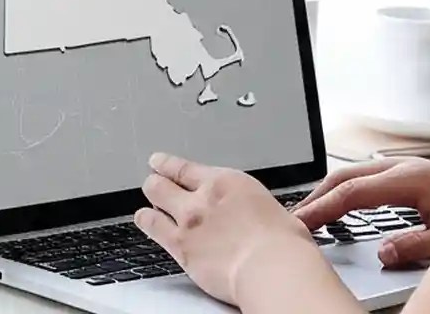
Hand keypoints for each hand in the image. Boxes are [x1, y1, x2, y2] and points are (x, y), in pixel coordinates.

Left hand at [134, 152, 327, 305]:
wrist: (273, 267)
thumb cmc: (283, 244)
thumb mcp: (273, 211)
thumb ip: (251, 210)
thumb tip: (255, 218)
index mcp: (227, 183)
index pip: (185, 168)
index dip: (167, 164)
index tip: (159, 162)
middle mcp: (203, 198)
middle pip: (163, 182)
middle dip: (156, 183)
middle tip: (154, 186)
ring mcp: (188, 221)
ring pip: (153, 200)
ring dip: (150, 203)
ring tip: (148, 208)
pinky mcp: (181, 246)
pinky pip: (152, 228)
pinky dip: (146, 222)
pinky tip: (146, 222)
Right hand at [294, 158, 429, 267]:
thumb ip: (415, 246)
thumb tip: (383, 253)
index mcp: (410, 179)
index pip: (352, 192)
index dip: (322, 208)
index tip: (301, 223)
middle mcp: (404, 167)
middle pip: (346, 176)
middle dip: (317, 196)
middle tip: (296, 219)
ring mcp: (407, 168)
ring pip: (355, 175)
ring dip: (331, 192)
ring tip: (312, 213)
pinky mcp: (411, 174)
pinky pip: (368, 179)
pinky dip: (347, 191)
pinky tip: (344, 206)